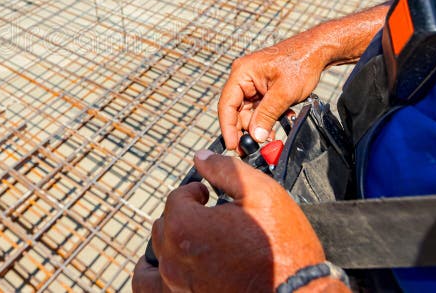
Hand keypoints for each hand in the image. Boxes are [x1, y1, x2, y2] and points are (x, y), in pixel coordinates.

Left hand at [135, 150, 335, 291]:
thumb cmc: (283, 248)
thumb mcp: (261, 193)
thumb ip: (225, 169)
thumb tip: (201, 157)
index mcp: (186, 227)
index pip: (176, 198)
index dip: (195, 192)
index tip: (209, 194)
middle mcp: (174, 259)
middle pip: (165, 224)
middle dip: (184, 215)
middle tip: (209, 217)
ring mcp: (177, 284)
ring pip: (157, 254)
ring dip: (171, 242)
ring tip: (194, 241)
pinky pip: (152, 287)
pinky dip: (156, 275)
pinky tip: (176, 266)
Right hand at [218, 31, 328, 149]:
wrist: (317, 51)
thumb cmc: (300, 62)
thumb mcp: (284, 93)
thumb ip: (267, 115)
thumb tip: (256, 136)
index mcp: (242, 73)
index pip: (226, 104)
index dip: (228, 127)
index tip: (232, 145)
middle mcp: (243, 78)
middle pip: (236, 110)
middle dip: (245, 130)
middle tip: (251, 149)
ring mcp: (253, 84)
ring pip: (248, 112)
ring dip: (258, 126)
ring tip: (270, 138)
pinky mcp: (262, 89)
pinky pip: (259, 109)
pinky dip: (266, 120)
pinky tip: (276, 126)